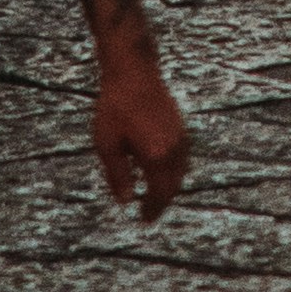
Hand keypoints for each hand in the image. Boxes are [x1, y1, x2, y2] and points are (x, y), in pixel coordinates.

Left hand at [89, 31, 192, 218]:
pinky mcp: (181, 126)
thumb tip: (125, 201)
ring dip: (169, 187)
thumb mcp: (107, 144)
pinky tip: (161, 171)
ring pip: (180, 172)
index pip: (159, 193)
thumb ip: (117, 176)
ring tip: (155, 196)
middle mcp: (174, 148)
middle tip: (149, 214)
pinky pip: (182, 158)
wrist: (132, 71)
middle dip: (162, 202)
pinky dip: (174, 171)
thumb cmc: (115, 107)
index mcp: (156, 155)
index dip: (152, 209)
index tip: (144, 220)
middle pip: (173, 185)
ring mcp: (181, 136)